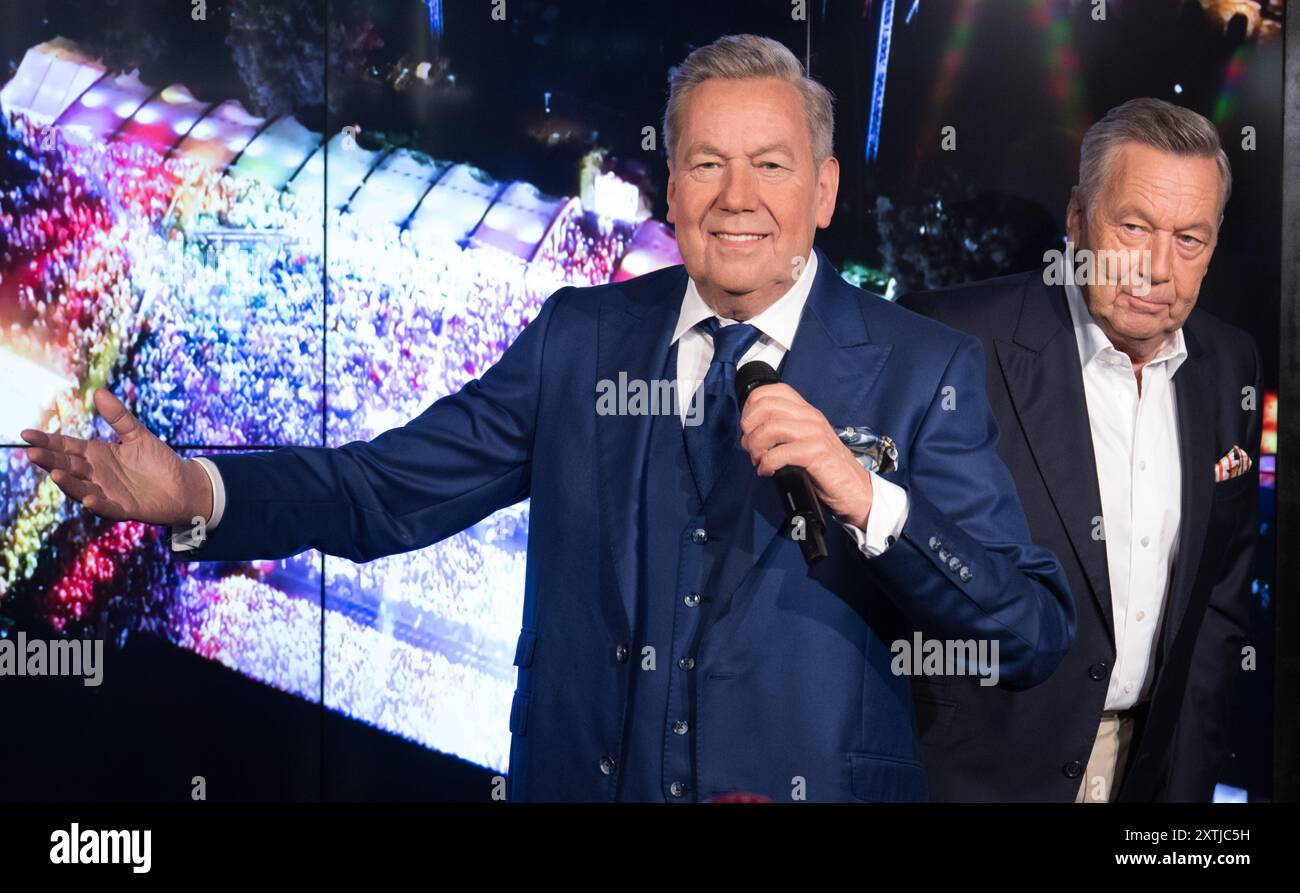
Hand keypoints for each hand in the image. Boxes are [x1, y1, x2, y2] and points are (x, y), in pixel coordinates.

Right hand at [20, 388, 211, 527]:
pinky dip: (98, 504)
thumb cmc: (158, 460)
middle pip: (68, 467)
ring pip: (81, 489)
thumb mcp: (137, 434)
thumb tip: (98, 391)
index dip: (46, 441)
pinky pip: (108, 507)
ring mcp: (108, 493)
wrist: (184, 485)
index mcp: (96, 455)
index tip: (26, 434)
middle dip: (49, 461)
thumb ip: (118, 416)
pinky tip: (90, 499)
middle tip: (31, 453)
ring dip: (68, 483)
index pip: (66, 447)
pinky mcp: (125, 508)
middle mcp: (97, 475)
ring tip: (55, 473)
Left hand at [739, 384, 872, 527]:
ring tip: (758, 460)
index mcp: (806, 411)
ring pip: (771, 427)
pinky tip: (767, 471)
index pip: (774, 390)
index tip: (748, 426)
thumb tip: (748, 438)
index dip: (752, 405)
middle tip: (750, 446)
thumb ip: (781, 433)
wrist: (854, 488)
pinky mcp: (816, 453)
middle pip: (766, 406)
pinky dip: (767, 464)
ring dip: (756, 446)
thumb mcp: (803, 441)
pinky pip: (779, 453)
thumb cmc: (825, 468)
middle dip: (749, 427)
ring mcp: (815, 433)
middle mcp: (810, 417)